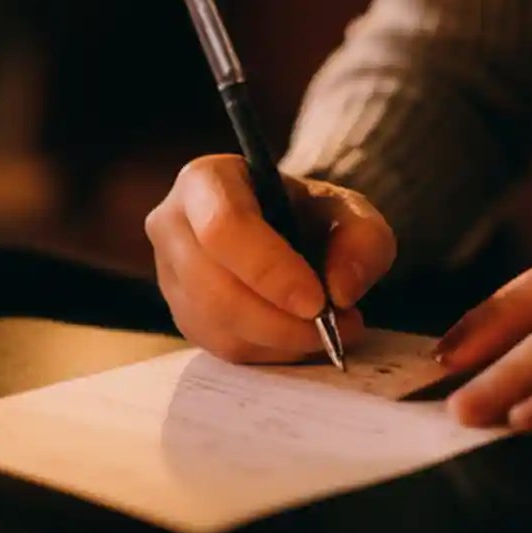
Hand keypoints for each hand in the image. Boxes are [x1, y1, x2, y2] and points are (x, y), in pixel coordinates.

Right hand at [145, 155, 395, 362]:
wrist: (284, 232)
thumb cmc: (310, 215)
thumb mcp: (350, 211)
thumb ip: (362, 241)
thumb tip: (340, 292)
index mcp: (206, 180)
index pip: (224, 227)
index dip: (269, 270)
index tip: (317, 301)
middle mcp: (172, 225)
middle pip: (214, 287)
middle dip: (280, 321)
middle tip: (335, 327)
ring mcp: (169, 274)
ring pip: (216, 325)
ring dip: (281, 341)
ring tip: (328, 331)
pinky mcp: (181, 314)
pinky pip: (221, 348)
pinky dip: (270, 352)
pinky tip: (299, 337)